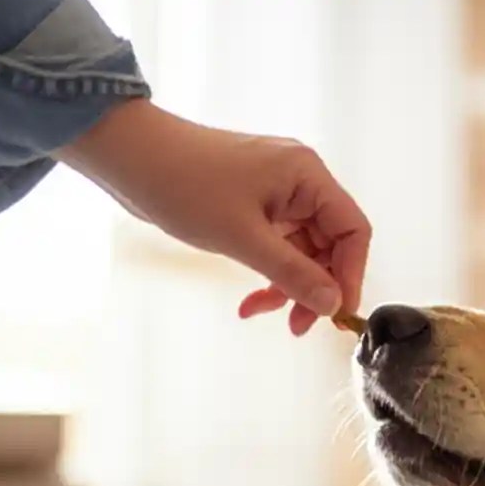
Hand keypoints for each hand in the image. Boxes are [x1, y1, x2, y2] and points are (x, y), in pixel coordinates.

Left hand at [57, 99, 370, 334]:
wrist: (131, 158)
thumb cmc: (185, 185)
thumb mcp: (243, 238)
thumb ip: (292, 273)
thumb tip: (332, 304)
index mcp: (307, 176)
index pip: (353, 230)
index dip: (351, 275)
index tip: (334, 314)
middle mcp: (300, 182)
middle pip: (329, 245)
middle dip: (314, 287)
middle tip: (296, 326)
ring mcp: (276, 194)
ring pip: (301, 252)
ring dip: (286, 286)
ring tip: (259, 312)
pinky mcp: (254, 205)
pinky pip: (276, 247)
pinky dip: (267, 274)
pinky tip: (249, 301)